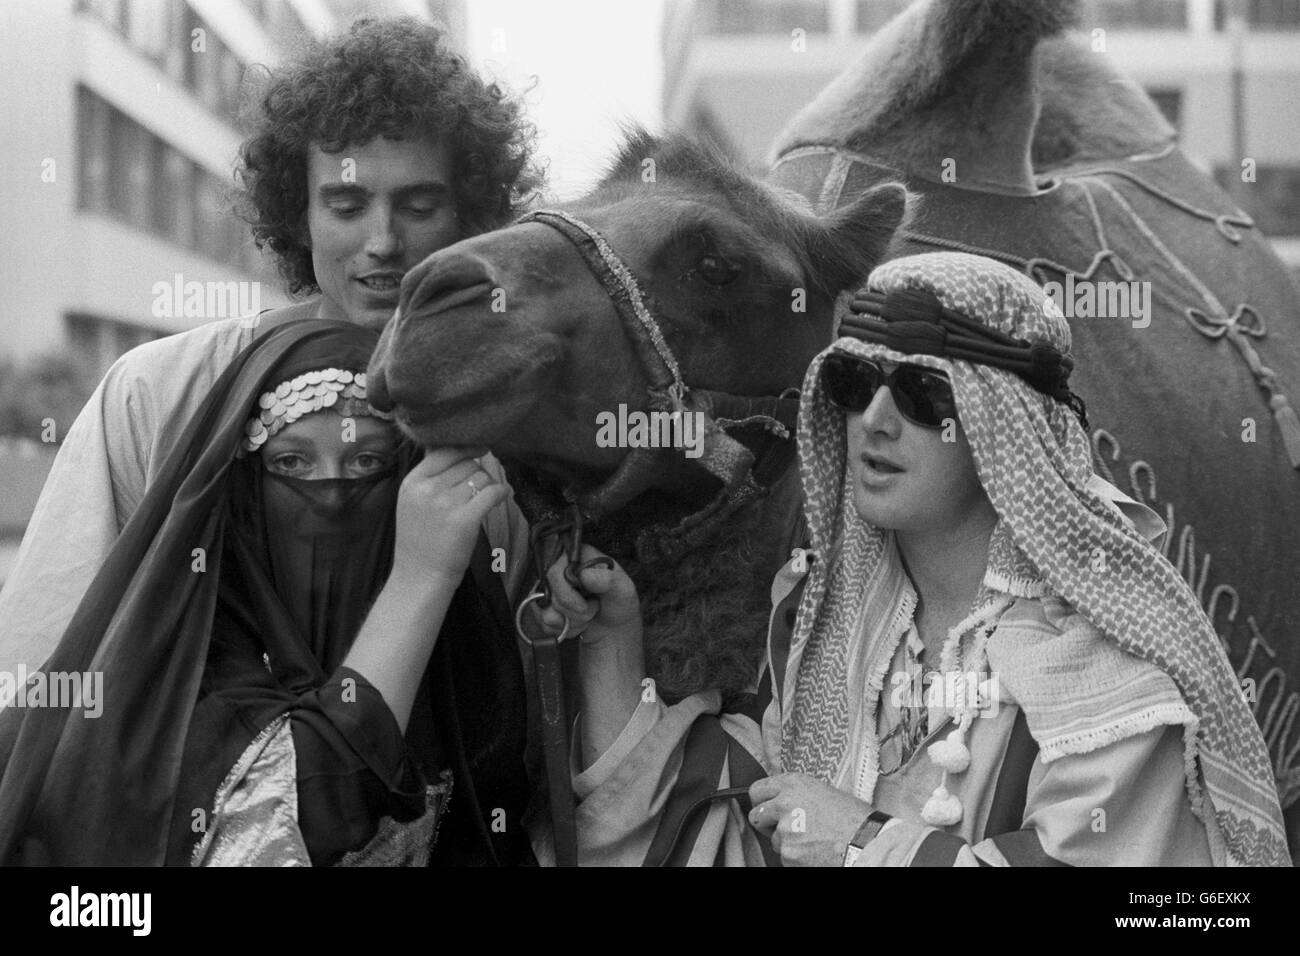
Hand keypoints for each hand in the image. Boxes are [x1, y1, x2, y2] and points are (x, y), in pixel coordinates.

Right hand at [392, 446, 507, 582]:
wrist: (419, 577)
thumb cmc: (420, 539)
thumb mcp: (412, 501)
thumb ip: (430, 476)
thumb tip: (459, 447)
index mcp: (412, 482)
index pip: (444, 450)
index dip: (466, 448)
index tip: (480, 450)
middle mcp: (427, 490)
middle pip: (467, 464)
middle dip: (478, 473)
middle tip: (478, 490)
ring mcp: (445, 504)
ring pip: (482, 477)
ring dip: (489, 486)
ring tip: (483, 501)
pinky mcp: (465, 520)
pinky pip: (493, 492)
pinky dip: (501, 493)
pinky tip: (501, 498)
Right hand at [534, 544, 640, 644]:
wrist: (615, 627)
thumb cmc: (620, 602)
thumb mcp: (623, 589)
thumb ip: (608, 580)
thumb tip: (585, 575)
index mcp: (577, 558)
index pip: (555, 570)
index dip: (566, 592)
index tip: (584, 605)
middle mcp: (560, 572)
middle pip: (549, 593)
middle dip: (573, 611)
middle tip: (593, 609)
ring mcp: (551, 591)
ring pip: (546, 613)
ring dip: (571, 622)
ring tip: (589, 616)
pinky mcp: (546, 610)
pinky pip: (545, 625)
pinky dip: (565, 630)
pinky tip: (579, 625)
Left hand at [747, 773, 872, 866]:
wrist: (867, 842)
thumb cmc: (854, 817)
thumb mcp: (824, 792)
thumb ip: (797, 794)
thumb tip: (781, 801)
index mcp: (794, 783)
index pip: (757, 790)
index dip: (761, 802)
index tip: (766, 808)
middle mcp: (785, 802)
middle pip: (756, 815)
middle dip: (766, 824)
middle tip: (782, 828)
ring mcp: (785, 829)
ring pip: (773, 839)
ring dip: (787, 842)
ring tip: (812, 840)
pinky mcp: (788, 852)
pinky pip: (785, 856)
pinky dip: (797, 857)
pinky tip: (815, 851)